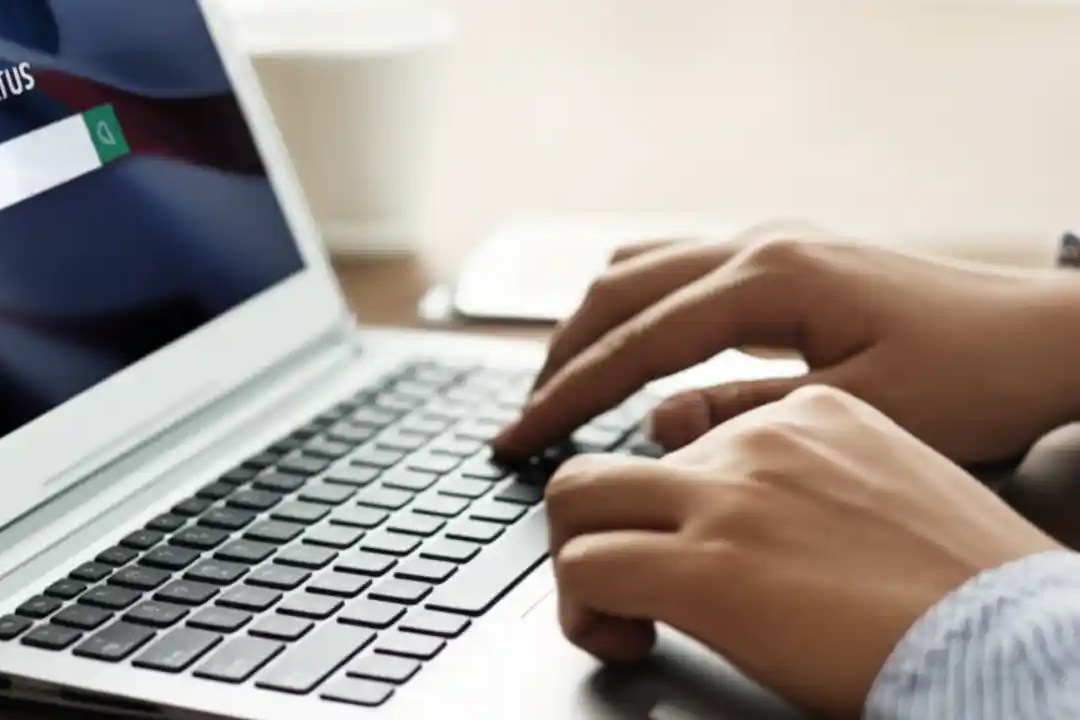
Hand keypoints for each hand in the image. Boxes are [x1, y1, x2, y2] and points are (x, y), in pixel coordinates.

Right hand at [495, 225, 1079, 462]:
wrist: (1039, 335)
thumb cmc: (970, 376)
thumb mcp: (855, 413)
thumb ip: (742, 416)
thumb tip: (655, 420)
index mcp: (770, 280)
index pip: (636, 341)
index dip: (568, 394)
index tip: (519, 437)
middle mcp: (758, 245)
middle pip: (618, 292)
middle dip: (561, 359)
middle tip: (522, 423)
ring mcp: (767, 241)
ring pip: (638, 269)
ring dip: (589, 326)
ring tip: (556, 387)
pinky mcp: (780, 257)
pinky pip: (674, 268)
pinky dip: (631, 309)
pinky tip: (624, 345)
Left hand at [547, 386, 1061, 716]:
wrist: (1018, 634)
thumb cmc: (968, 583)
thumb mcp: (893, 487)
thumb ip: (812, 476)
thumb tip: (747, 509)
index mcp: (809, 413)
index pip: (682, 440)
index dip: (662, 506)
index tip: (669, 545)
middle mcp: (758, 440)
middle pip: (608, 459)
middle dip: (589, 525)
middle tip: (614, 577)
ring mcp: (729, 496)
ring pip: (573, 500)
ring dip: (577, 568)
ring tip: (616, 616)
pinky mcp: (709, 567)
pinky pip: (587, 568)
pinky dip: (583, 614)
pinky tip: (629, 640)